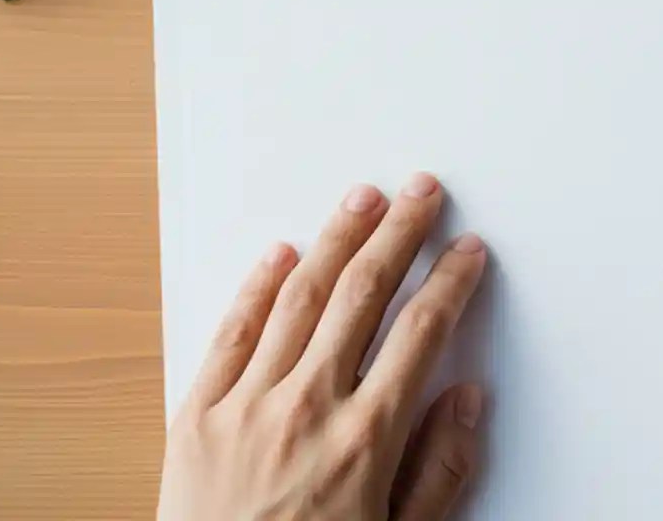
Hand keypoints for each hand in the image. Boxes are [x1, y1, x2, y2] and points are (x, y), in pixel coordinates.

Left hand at [158, 173, 485, 520]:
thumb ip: (440, 470)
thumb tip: (467, 399)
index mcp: (366, 438)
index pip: (422, 332)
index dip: (451, 282)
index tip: (467, 252)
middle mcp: (307, 407)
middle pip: (364, 294)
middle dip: (400, 234)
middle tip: (422, 192)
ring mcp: (246, 405)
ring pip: (301, 297)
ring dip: (336, 238)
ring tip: (363, 198)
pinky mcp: (196, 414)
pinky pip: (230, 333)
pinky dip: (256, 287)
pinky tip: (280, 254)